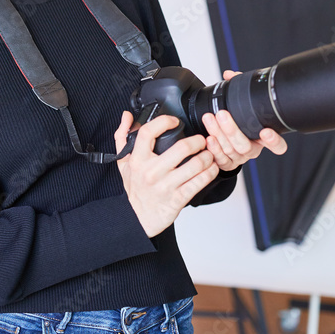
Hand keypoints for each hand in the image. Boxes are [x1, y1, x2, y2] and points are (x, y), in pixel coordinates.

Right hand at [114, 111, 218, 237]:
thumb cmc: (134, 188)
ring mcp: (166, 186)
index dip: (164, 121)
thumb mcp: (123, 162)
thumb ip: (123, 136)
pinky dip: (210, 172)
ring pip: (195, 165)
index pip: (148, 132)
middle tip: (202, 140)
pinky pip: (200, 182)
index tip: (174, 121)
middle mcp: (151, 171)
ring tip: (209, 153)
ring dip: (207, 156)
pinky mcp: (178, 198)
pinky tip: (211, 168)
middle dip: (198, 141)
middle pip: (181, 148)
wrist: (137, 217)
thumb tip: (127, 116)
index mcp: (137, 160)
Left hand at [202, 70, 288, 170]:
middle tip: (222, 114)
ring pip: (231, 150)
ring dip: (218, 134)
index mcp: (263, 138)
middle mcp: (253, 149)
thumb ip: (238, 88)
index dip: (273, 141)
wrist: (227, 140)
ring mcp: (240, 158)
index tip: (266, 131)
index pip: (277, 145)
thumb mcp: (241, 104)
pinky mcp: (228, 164)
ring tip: (209, 119)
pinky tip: (209, 138)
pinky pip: (221, 160)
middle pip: (245, 145)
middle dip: (232, 129)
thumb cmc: (239, 120)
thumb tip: (230, 75)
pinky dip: (214, 149)